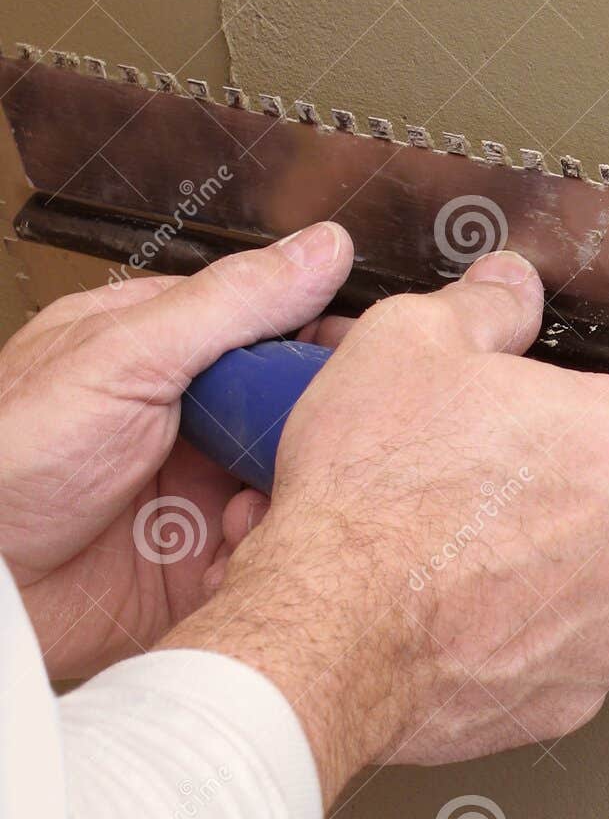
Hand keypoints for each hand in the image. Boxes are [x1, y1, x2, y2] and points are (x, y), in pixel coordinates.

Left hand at [0, 223, 354, 674]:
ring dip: (288, 509)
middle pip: (295, 423)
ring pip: (290, 497)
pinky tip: (236, 558)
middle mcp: (190, 425)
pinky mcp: (199, 568)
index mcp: (170, 356)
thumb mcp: (126, 357)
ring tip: (249, 515)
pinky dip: (263, 563)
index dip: (325, 354)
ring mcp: (196, 497)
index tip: (363, 373)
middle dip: (313, 445)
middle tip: (313, 455)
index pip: (276, 337)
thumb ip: (229, 305)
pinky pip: (264, 562)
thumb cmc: (10, 456)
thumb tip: (319, 250)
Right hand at [167, 249, 608, 803]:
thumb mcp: (407, 344)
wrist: (329, 629)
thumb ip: (483, 308)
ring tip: (454, 561)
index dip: (560, 416)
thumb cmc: (371, 496)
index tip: (510, 430)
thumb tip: (510, 289)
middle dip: (552, 495)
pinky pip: (558, 653)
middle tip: (469, 495)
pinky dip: (518, 640)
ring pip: (588, 581)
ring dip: (537, 571)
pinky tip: (457, 620)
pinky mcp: (578, 697)